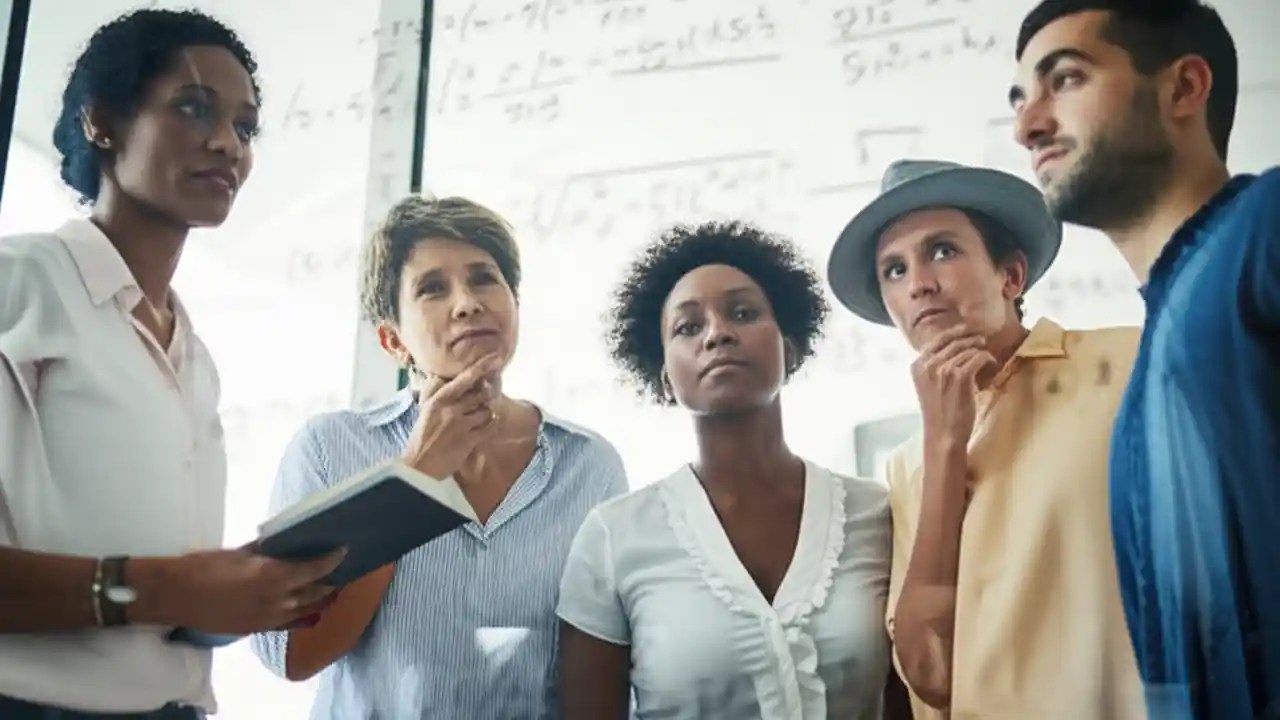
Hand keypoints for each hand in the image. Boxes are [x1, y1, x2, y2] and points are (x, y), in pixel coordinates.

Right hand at [135, 547, 345, 633]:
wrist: (175, 596)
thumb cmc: (204, 567)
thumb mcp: (240, 552)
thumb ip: (267, 550)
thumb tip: (284, 543)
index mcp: (274, 576)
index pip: (316, 569)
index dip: (333, 559)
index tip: (345, 550)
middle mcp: (278, 600)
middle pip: (318, 592)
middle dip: (333, 581)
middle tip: (343, 569)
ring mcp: (269, 618)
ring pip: (308, 610)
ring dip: (322, 599)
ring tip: (332, 588)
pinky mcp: (258, 629)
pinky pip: (290, 624)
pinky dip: (305, 616)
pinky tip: (312, 611)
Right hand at [401, 352, 504, 478]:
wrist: (420, 464)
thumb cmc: (422, 435)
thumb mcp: (425, 408)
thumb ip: (434, 389)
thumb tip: (442, 373)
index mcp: (438, 399)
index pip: (465, 378)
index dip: (482, 366)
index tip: (496, 358)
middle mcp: (451, 409)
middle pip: (481, 393)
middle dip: (488, 393)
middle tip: (489, 393)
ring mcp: (461, 425)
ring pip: (487, 410)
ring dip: (487, 412)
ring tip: (480, 415)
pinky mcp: (469, 441)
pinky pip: (490, 427)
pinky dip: (492, 424)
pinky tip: (487, 424)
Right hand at [912, 325, 997, 446]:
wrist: (943, 435)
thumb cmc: (938, 413)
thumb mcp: (927, 386)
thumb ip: (933, 367)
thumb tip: (952, 347)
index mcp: (917, 366)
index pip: (938, 339)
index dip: (955, 332)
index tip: (967, 331)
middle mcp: (928, 365)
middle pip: (954, 341)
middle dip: (970, 338)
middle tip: (982, 340)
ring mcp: (943, 370)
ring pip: (968, 349)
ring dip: (980, 352)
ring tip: (986, 357)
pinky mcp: (960, 377)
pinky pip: (978, 357)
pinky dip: (987, 359)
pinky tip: (991, 363)